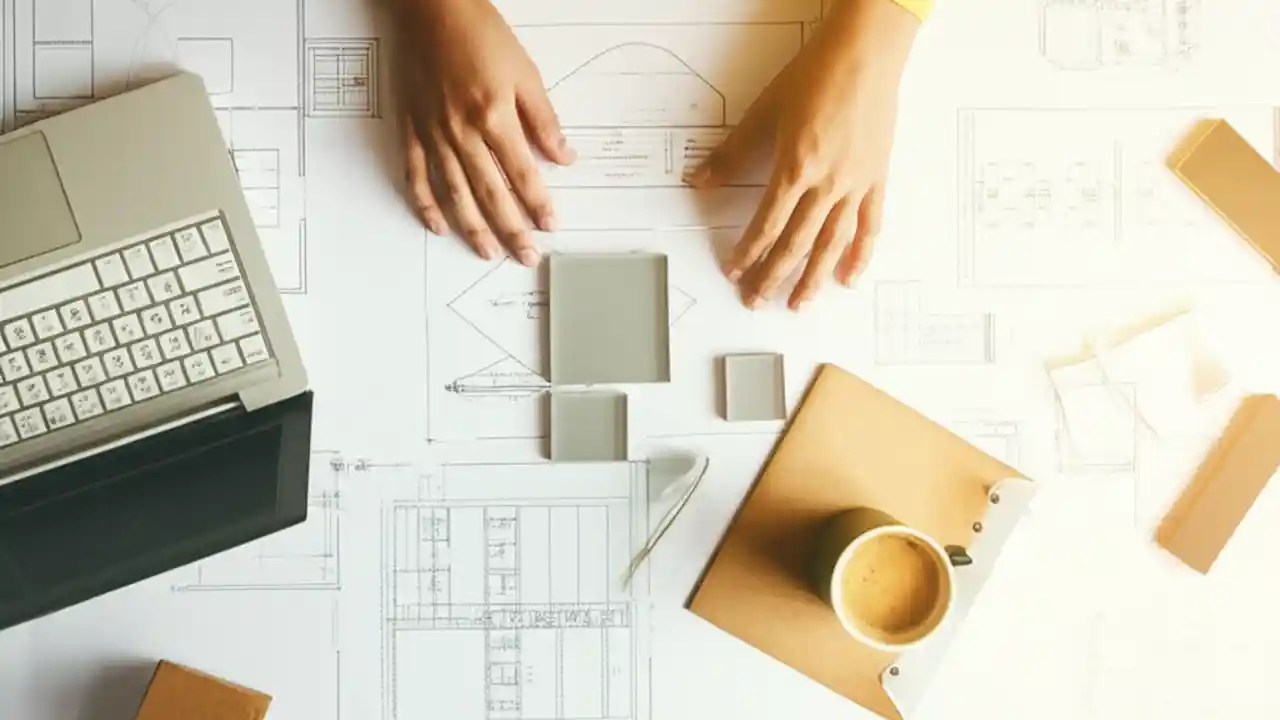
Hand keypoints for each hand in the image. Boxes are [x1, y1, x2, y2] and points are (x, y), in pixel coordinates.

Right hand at [397, 0, 575, 264]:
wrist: (434, 11)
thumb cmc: (481, 35)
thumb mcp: (526, 74)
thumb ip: (544, 121)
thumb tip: (563, 157)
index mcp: (493, 117)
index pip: (521, 174)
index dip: (537, 204)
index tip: (550, 226)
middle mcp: (461, 132)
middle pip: (489, 193)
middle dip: (510, 229)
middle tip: (525, 255)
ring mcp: (433, 134)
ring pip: (454, 192)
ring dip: (472, 227)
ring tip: (488, 251)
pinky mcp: (413, 129)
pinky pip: (416, 175)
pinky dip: (425, 203)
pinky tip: (439, 225)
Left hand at [689, 0, 918, 309]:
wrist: (865, 53)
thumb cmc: (816, 76)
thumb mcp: (764, 113)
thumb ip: (732, 154)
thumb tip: (700, 180)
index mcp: (796, 168)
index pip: (767, 224)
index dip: (749, 253)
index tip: (735, 272)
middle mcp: (827, 183)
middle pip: (796, 242)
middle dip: (773, 276)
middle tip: (757, 300)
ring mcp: (855, 184)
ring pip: (832, 243)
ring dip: (814, 277)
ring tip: (799, 303)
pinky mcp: (876, 179)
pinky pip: (868, 225)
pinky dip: (859, 254)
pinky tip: (848, 276)